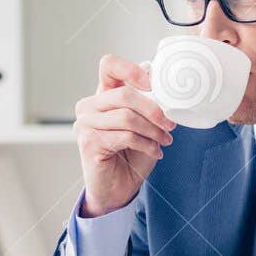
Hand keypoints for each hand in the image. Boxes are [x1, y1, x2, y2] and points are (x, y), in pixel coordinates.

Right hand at [75, 54, 175, 216]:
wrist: (117, 189)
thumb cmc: (130, 155)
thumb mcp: (143, 124)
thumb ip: (148, 104)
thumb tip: (166, 85)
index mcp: (103, 95)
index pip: (109, 65)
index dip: (132, 70)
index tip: (153, 84)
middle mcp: (89, 106)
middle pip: (124, 94)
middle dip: (154, 110)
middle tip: (170, 124)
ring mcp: (85, 124)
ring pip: (127, 117)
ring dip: (153, 130)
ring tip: (164, 140)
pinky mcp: (89, 143)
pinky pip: (125, 136)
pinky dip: (146, 144)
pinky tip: (155, 152)